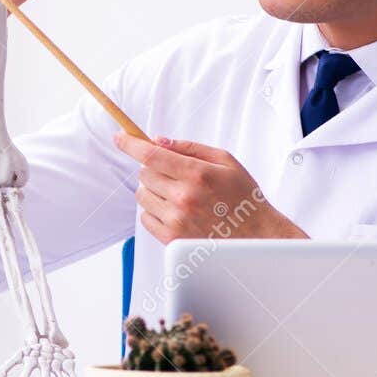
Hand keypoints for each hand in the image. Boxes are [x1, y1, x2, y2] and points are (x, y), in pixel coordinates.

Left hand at [111, 134, 306, 244]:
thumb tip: (158, 140)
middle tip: (174, 174)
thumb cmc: (243, 197)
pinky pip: (145, 219)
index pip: (151, 154)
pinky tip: (176, 211)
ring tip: (177, 195)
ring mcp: (176, 220)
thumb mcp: (226, 161)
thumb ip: (190, 147)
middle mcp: (183, 197)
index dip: (130, 143)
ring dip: (153, 190)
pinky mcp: (172, 240)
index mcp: (197, 174)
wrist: (257, 237)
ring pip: (142, 196)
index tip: (120, 137)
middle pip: (144, 173)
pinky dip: (154, 212)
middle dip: (154, 168)